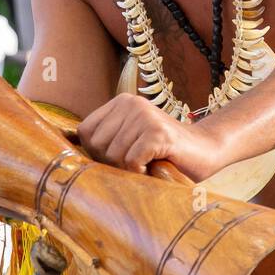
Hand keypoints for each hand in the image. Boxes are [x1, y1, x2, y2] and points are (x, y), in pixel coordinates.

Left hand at [77, 94, 225, 179]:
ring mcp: (145, 115)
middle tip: (138, 163)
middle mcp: (131, 103)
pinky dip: (141, 172)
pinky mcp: (157, 132)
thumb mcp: (129, 140)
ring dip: (130, 170)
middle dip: (113, 164)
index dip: (97, 153)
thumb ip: (105, 142)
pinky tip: (155, 166)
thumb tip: (67, 156)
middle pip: (97, 146)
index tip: (121, 159)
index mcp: (121, 102)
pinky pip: (131, 161)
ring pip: (114, 156)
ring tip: (149, 163)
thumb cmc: (164, 152)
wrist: (207, 150)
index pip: (85, 133)